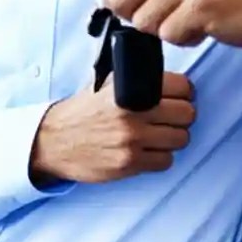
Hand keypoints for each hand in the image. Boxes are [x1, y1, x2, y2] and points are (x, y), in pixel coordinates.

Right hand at [29, 72, 194, 184]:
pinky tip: (147, 150)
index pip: (181, 86)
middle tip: (171, 117)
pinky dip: (160, 157)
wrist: (54, 141)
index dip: (184, 92)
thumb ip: (136, 78)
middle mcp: (132, 112)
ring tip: (158, 135)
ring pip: (181, 138)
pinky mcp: (130, 163)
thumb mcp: (105, 83)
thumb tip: (169, 80)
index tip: (180, 96)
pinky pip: (166, 161)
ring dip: (173, 138)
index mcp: (128, 87)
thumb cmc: (81, 112)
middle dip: (182, 115)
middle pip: (187, 113)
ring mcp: (132, 140)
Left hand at [101, 0, 241, 47]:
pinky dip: (183, 39)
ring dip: (164, 29)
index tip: (131, 6)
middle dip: (135, 17)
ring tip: (187, 18)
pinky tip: (201, 27)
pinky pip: (169, 35)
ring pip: (143, 23)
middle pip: (119, 0)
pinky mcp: (200, 6)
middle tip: (162, 16)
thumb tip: (104, 0)